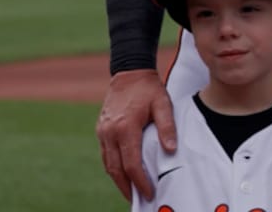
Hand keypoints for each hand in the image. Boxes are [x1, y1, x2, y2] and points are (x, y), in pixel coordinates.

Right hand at [96, 69, 173, 200]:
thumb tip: (171, 150)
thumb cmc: (149, 89)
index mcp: (125, 128)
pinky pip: (106, 155)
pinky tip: (123, 174)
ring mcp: (102, 132)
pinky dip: (113, 167)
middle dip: (127, 187)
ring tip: (131, 192)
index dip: (140, 182)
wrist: (129, 72)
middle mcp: (110, 133)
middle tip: (138, 200)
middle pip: (116, 169)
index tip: (150, 193)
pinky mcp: (101, 130)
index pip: (131, 164)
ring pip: (108, 164)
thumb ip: (167, 127)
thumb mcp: (163, 104)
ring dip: (118, 180)